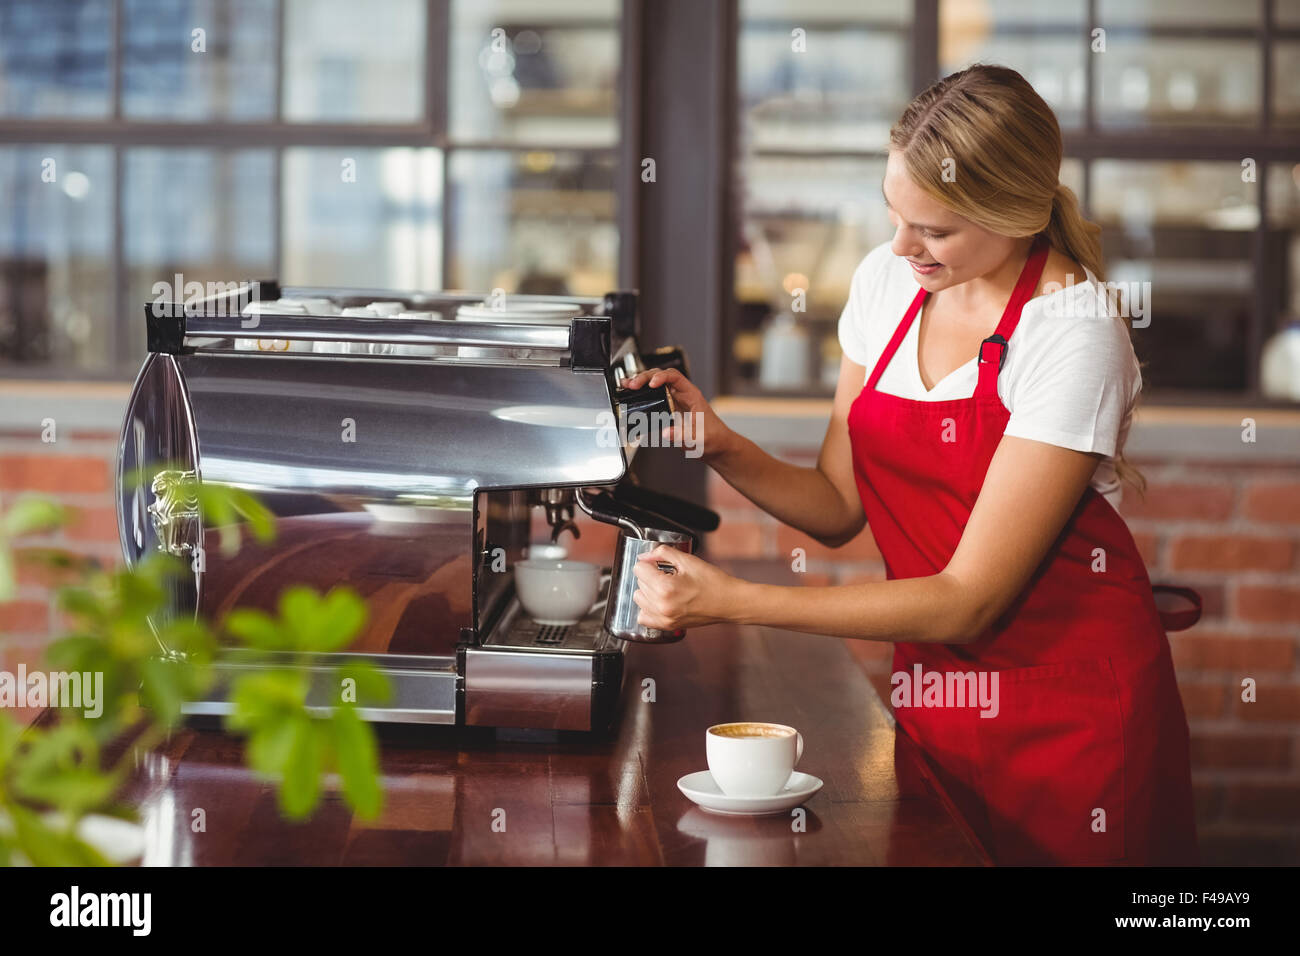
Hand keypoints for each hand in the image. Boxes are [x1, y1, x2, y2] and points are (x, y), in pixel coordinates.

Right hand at [618, 366, 737, 462]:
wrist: (717, 446)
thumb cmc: (714, 439)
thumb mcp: (699, 438)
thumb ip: (683, 435)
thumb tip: (666, 432)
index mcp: (692, 395)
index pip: (675, 377)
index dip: (661, 377)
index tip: (651, 385)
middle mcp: (682, 395)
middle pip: (661, 377)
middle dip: (645, 378)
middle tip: (632, 385)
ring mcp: (675, 402)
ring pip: (655, 386)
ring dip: (641, 384)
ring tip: (627, 385)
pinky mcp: (669, 410)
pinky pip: (654, 399)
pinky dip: (641, 396)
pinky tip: (631, 395)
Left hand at [630, 545, 741, 629]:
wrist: (729, 602)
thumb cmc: (713, 582)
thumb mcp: (688, 560)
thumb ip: (662, 553)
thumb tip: (644, 557)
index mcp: (665, 587)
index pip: (639, 569)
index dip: (649, 563)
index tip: (660, 564)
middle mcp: (662, 605)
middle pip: (639, 583)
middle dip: (650, 576)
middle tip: (669, 575)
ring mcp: (664, 618)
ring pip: (639, 599)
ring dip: (648, 591)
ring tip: (666, 588)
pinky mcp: (668, 626)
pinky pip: (643, 617)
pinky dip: (648, 608)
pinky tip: (660, 601)